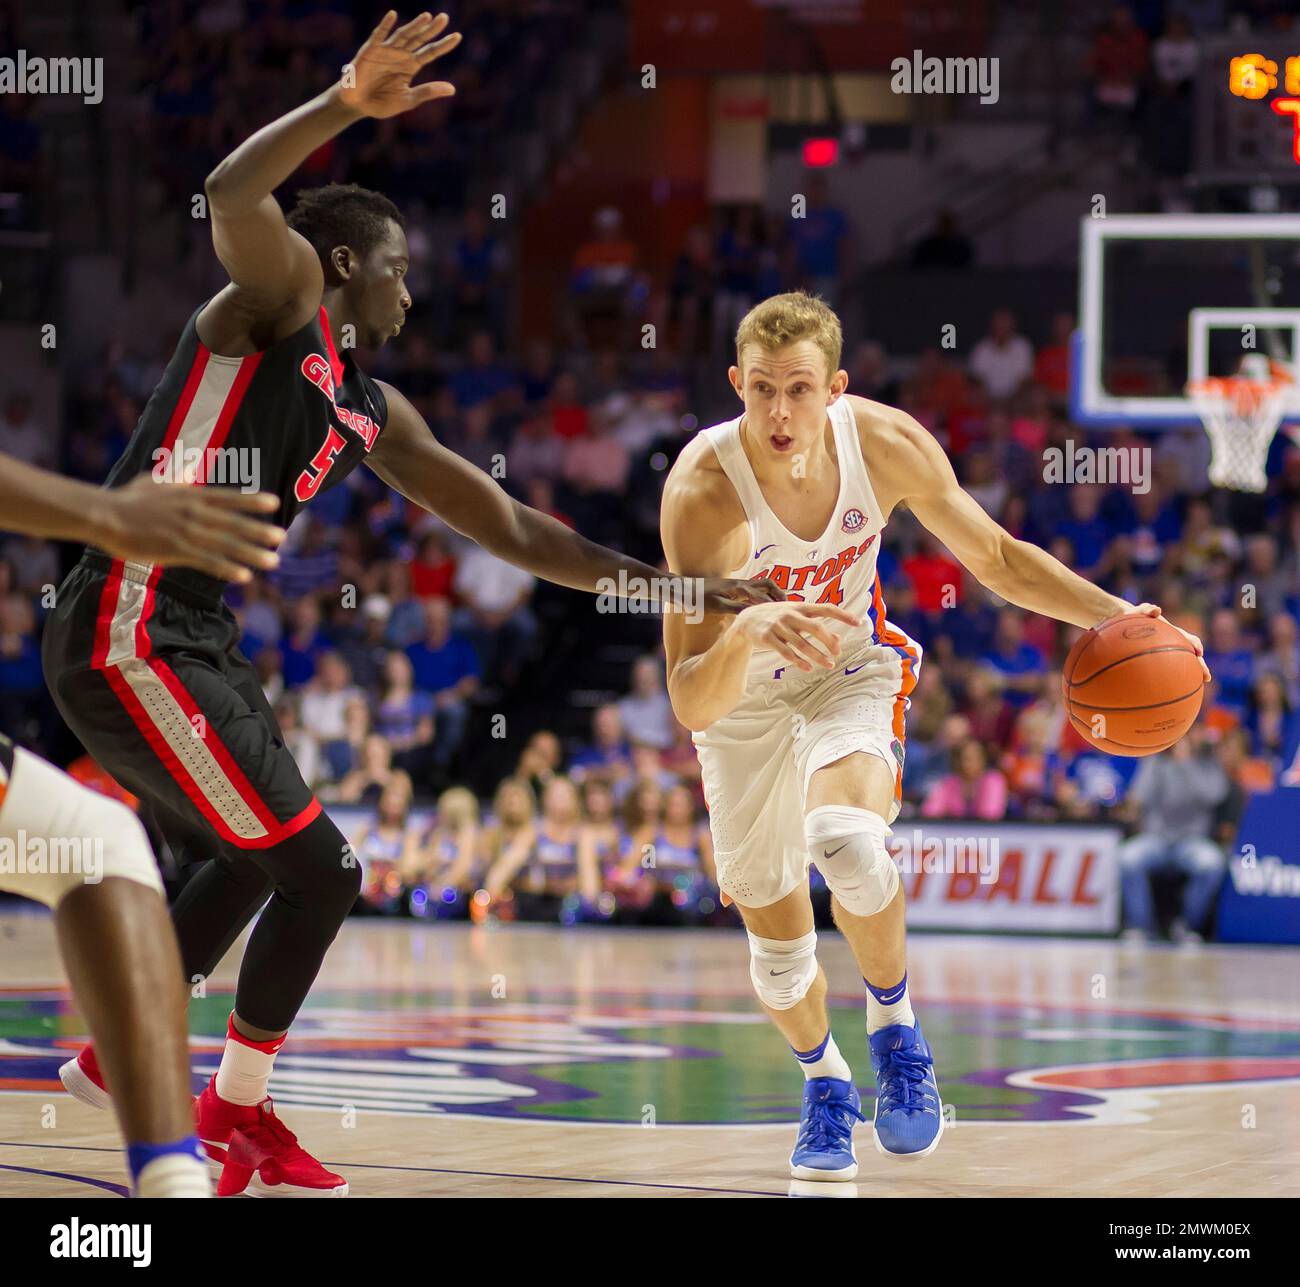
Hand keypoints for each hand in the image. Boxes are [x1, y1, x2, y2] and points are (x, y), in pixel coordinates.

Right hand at [89, 480, 284, 582]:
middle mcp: (193, 512)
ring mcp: (185, 532)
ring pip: (225, 544)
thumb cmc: (127, 499)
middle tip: (282, 538)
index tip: (275, 503)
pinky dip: (226, 568)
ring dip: (251, 553)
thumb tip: (190, 468)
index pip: (228, 497)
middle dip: (258, 531)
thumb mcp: (155, 482)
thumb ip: (177, 477)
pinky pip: (207, 561)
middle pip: (233, 523)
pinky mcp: (175, 550)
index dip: (252, 500)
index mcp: (190, 495)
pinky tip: (245, 576)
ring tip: (273, 561)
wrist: (104, 515)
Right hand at [337, 11, 460, 119]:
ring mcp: (386, 51)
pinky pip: (378, 35)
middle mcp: (400, 55)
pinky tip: (393, 15)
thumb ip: (428, 92)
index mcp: (411, 66)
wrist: (357, 105)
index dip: (443, 44)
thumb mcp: (409, 99)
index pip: (430, 52)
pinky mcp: (370, 50)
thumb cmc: (382, 103)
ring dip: (414, 26)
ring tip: (427, 17)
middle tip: (445, 18)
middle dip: (431, 29)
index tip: (458, 36)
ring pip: (403, 35)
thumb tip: (453, 89)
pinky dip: (385, 26)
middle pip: (419, 39)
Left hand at [699, 575, 785, 614]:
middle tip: (789, 607)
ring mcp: (738, 585)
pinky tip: (766, 607)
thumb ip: (735, 609)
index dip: (774, 605)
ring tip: (782, 607)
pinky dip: (764, 595)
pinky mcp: (735, 588)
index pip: (762, 596)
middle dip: (780, 594)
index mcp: (738, 588)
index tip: (785, 614)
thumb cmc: (698, 598)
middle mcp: (741, 583)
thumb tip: (753, 615)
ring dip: (774, 593)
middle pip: (768, 584)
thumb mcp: (716, 606)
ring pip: (763, 585)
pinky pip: (755, 589)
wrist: (685, 588)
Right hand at [733, 601, 861, 671]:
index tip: (858, 623)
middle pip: (815, 627)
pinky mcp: (768, 638)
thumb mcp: (797, 617)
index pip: (826, 608)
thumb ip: (816, 626)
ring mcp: (778, 626)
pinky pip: (786, 652)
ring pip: (802, 644)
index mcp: (800, 607)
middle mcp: (790, 615)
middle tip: (838, 654)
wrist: (747, 620)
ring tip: (829, 665)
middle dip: (829, 642)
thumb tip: (838, 639)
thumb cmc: (778, 618)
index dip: (842, 615)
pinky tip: (808, 668)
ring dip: (817, 656)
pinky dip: (798, 661)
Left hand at [1098, 602, 1210, 681]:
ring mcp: (1166, 654)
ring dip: (1189, 677)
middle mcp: (1173, 645)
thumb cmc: (1132, 618)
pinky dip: (1170, 684)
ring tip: (1194, 691)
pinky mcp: (1157, 662)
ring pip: (1182, 666)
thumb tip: (1156, 610)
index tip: (1199, 653)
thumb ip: (1145, 609)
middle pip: (1190, 656)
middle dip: (1199, 666)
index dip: (1195, 645)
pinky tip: (1165, 697)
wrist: (1123, 623)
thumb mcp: (1137, 612)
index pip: (1187, 639)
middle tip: (1206, 677)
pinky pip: (1166, 674)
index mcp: (1171, 634)